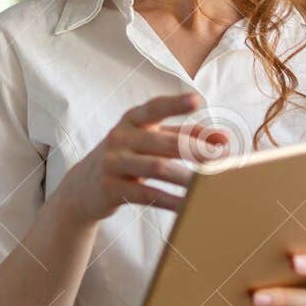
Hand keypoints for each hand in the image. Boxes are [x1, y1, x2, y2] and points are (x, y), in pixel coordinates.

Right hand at [53, 94, 225, 224]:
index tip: (196, 100)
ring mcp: (112, 162)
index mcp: (131, 120)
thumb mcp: (150, 141)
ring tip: (210, 186)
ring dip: (186, 178)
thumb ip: (185, 136)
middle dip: (195, 150)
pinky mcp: (110, 188)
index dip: (175, 104)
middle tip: (222, 158)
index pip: (154, 108)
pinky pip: (146, 194)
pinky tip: (189, 206)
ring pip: (156, 168)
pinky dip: (171, 200)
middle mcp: (119, 137)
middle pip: (163, 142)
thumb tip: (223, 139)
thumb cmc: (126, 157)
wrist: (82, 187)